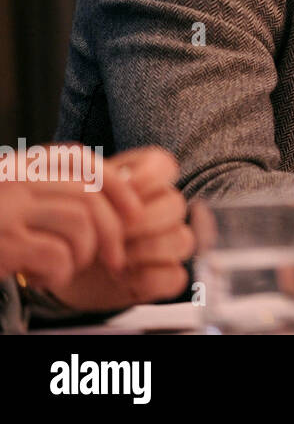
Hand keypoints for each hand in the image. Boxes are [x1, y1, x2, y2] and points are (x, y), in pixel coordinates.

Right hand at [0, 143, 141, 288]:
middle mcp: (13, 180)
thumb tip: (119, 189)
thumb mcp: (12, 196)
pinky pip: (58, 256)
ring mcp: (5, 209)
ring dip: (83, 254)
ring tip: (63, 267)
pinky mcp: (1, 243)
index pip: (83, 161)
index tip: (133, 212)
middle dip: (114, 231)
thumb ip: (50, 190)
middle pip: (91, 196)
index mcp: (19, 165)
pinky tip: (40, 277)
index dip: (118, 186)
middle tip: (114, 259)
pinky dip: (60, 273)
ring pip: (81, 224)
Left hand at [41, 148, 193, 313]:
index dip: (148, 177)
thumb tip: (126, 186)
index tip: (123, 188)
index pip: (165, 166)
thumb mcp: (79, 198)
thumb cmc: (75, 225)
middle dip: (142, 220)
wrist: (62, 264)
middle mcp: (164, 209)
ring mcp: (169, 243)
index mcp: (145, 182)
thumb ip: (100, 185)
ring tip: (114, 258)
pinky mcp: (166, 276)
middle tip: (113, 232)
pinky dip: (148, 278)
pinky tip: (124, 278)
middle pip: (176, 205)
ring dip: (145, 250)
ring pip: (182, 240)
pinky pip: (175, 276)